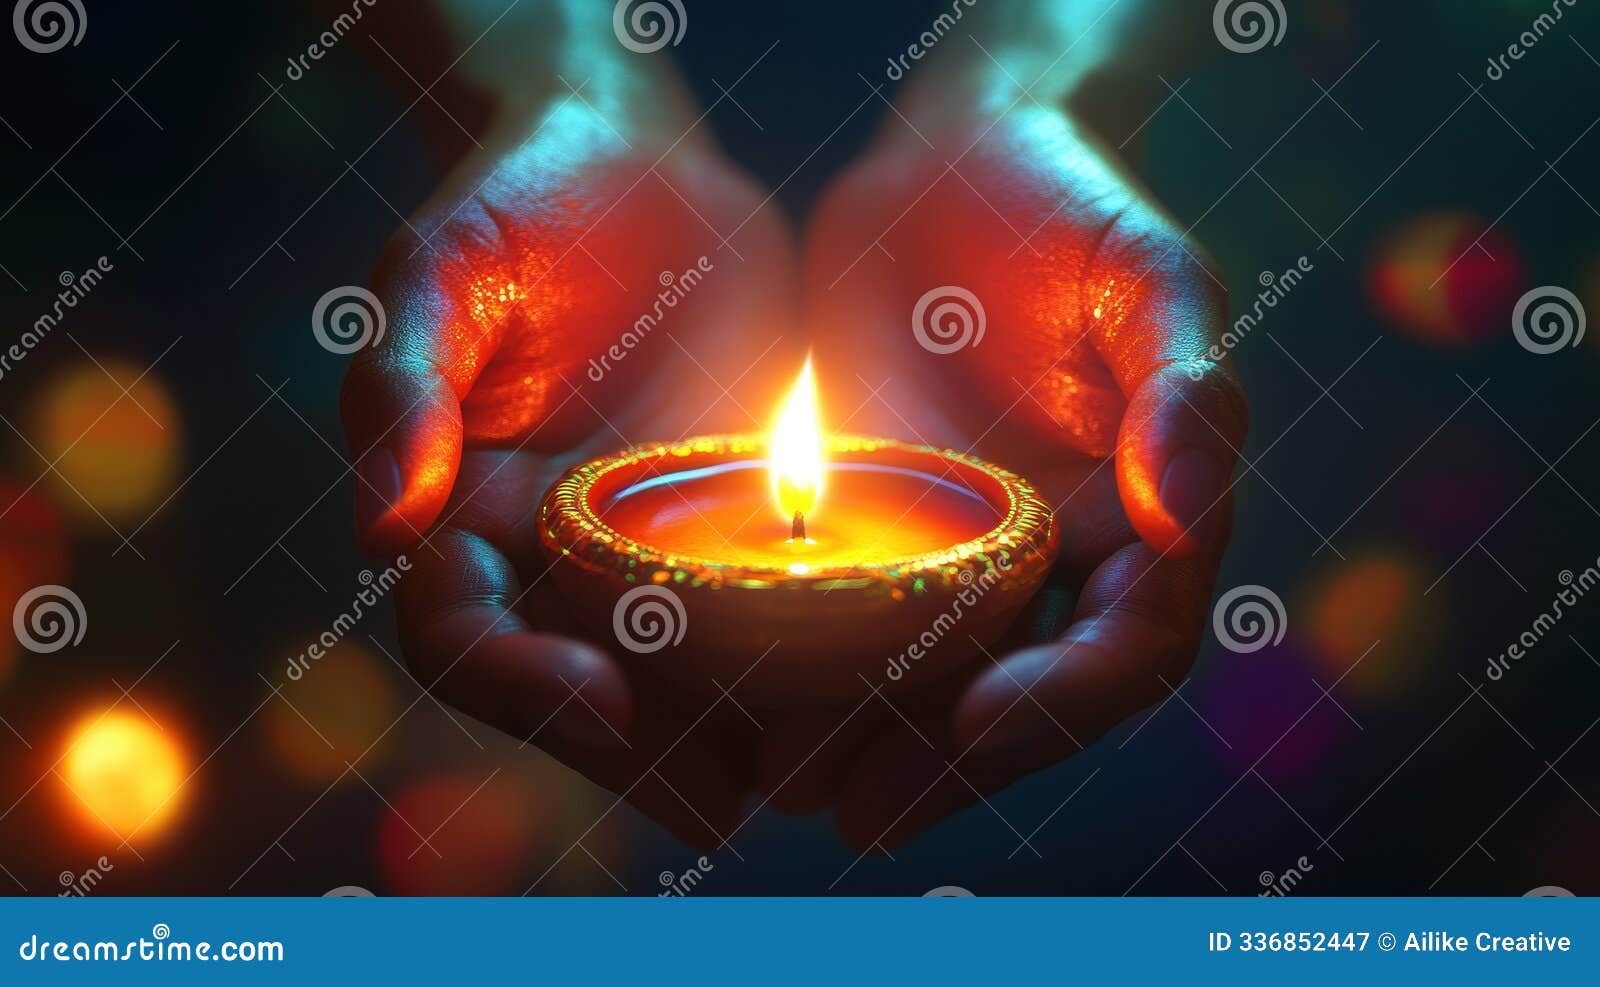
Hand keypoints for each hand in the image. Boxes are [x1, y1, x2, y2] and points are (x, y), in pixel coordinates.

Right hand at [340, 83, 800, 847]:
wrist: (635, 162)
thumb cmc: (517, 201)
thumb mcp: (444, 265)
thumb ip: (402, 381)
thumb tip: (379, 524)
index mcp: (466, 521)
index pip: (464, 637)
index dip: (517, 687)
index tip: (599, 704)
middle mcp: (558, 561)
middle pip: (584, 689)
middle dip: (646, 753)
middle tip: (722, 797)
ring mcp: (656, 552)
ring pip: (688, 675)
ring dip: (739, 733)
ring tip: (811, 772)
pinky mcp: (746, 525)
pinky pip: (778, 606)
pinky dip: (819, 653)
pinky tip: (880, 681)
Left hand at [765, 98, 1246, 850]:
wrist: (947, 167)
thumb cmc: (1066, 206)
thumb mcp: (1144, 272)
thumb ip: (1185, 383)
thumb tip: (1182, 512)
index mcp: (1142, 528)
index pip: (1129, 650)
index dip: (1064, 701)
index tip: (973, 722)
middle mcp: (1052, 567)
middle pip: (1016, 698)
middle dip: (946, 762)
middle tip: (861, 809)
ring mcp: (956, 561)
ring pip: (919, 685)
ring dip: (862, 745)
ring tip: (784, 786)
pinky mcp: (869, 538)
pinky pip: (835, 624)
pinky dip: (793, 674)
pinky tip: (731, 704)